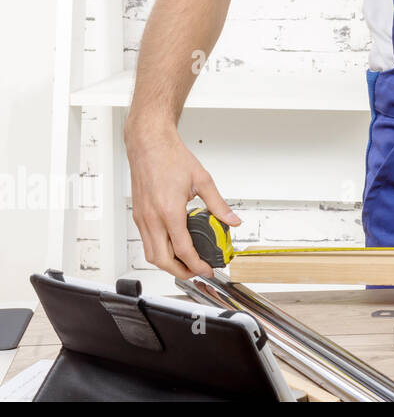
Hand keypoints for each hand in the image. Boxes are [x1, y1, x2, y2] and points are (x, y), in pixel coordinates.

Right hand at [124, 118, 240, 279]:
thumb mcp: (203, 180)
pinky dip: (159, 251)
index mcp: (169, 211)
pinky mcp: (138, 216)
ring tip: (187, 263)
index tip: (207, 270)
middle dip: (180, 271)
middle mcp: (152, 218)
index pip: (183, 250)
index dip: (196, 265)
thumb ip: (219, 205)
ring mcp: (142, 219)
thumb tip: (232, 220)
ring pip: (151, 254)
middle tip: (197, 272)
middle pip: (162, 259)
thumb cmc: (171, 158)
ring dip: (168, 263)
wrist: (149, 145)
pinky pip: (146, 242)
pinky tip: (173, 247)